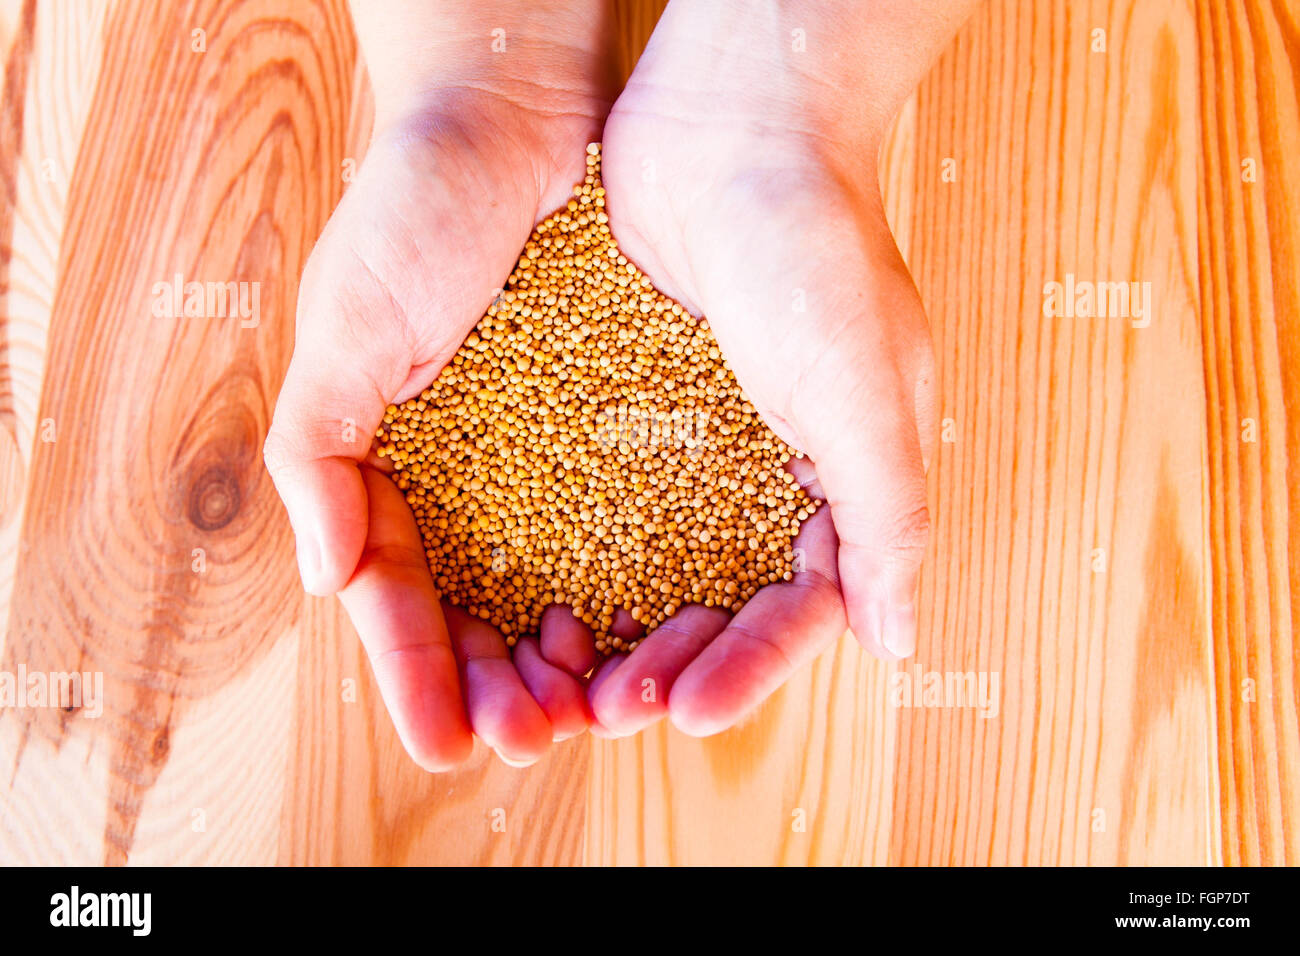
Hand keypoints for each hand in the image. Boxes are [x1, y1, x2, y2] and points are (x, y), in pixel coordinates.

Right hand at [264, 14, 617, 768]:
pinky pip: (621, 527)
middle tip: (539, 733)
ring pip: (551, 587)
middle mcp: (469, 477)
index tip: (449, 741)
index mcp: (391, 466)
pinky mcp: (609, 431)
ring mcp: (540, 460)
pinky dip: (627, 586)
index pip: (399, 595)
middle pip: (479, 612)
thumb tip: (325, 576)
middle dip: (501, 685)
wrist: (514, 121)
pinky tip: (646, 628)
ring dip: (568, 657)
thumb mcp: (346, 325)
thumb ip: (317, 451)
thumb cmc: (415, 211)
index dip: (417, 673)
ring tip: (596, 702)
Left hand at [589, 2, 941, 735]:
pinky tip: (538, 592)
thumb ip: (887, 518)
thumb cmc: (816, 246)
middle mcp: (768, 469)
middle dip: (673, 662)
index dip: (750, 667)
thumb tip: (899, 640)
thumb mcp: (869, 391)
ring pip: (656, 564)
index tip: (690, 712)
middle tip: (613, 708)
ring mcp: (697, 440)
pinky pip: (603, 500)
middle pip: (720, 601)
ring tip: (566, 671)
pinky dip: (577, 554)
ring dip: (618, 627)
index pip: (798, 608)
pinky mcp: (630, 405)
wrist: (731, 124)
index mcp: (839, 477)